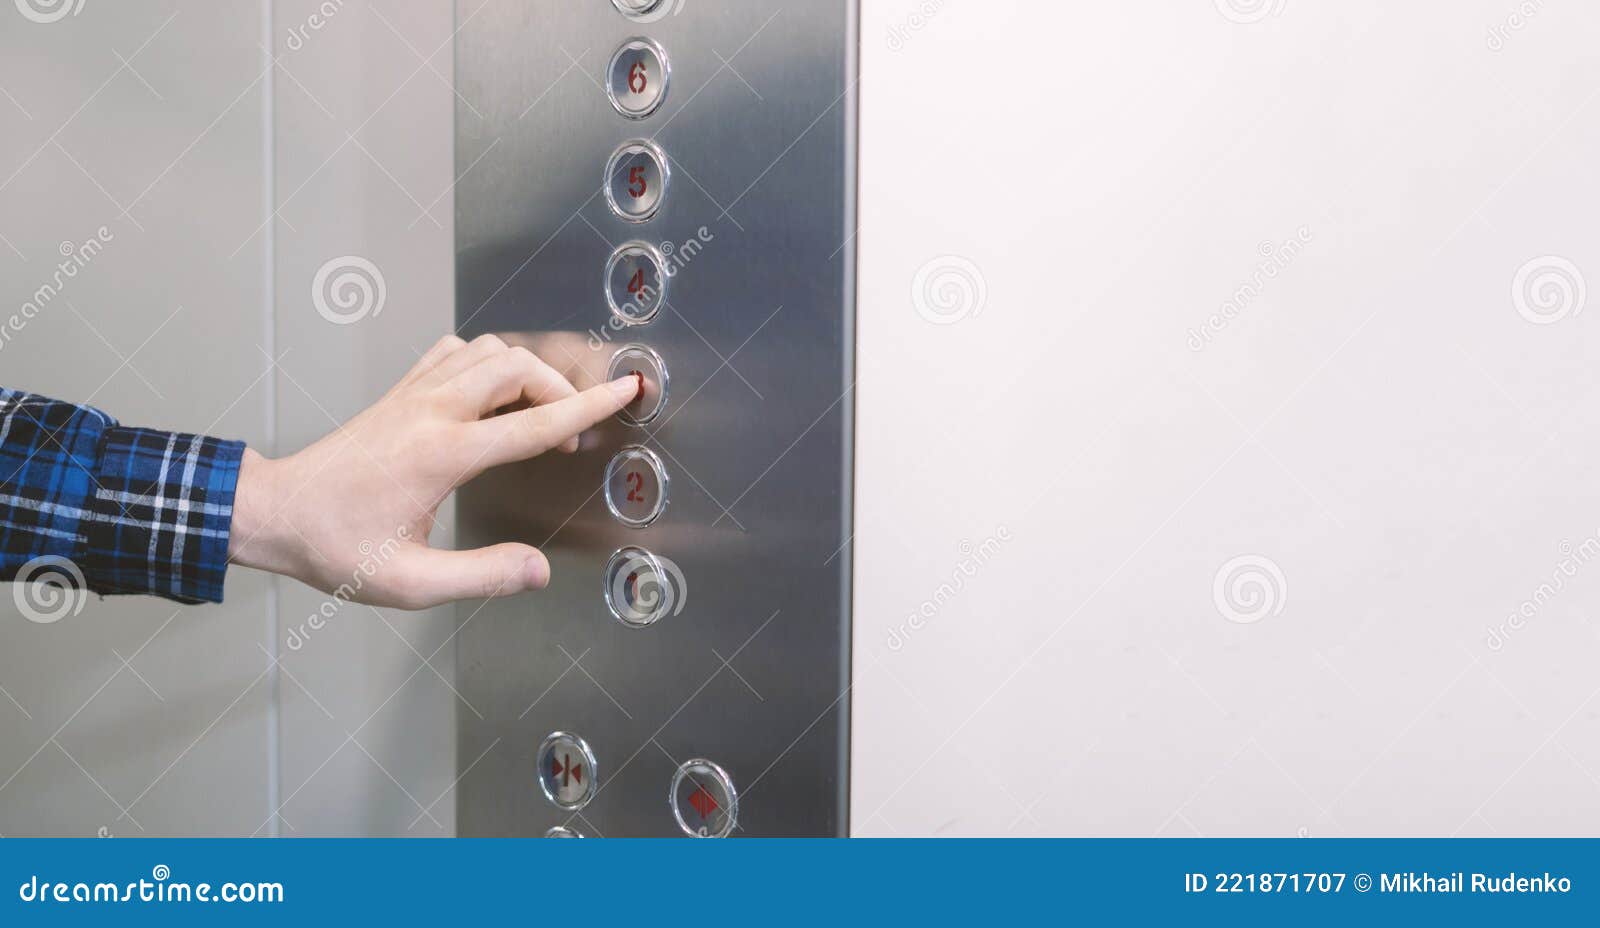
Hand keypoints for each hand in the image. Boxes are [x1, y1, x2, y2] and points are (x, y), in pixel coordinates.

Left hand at [227, 334, 640, 608]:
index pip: (534, 423)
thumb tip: (538, 570)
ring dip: (525, 372)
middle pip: (517, 367)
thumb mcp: (410, 583)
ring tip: (535, 414)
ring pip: (487, 350)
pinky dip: (485, 363)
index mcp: (442, 455)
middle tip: (569, 430)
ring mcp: (412, 395)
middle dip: (559, 389)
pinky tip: (489, 396)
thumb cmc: (336, 549)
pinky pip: (454, 353)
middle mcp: (430, 412)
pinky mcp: (398, 392)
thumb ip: (482, 576)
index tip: (626, 390)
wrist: (275, 513)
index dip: (588, 408)